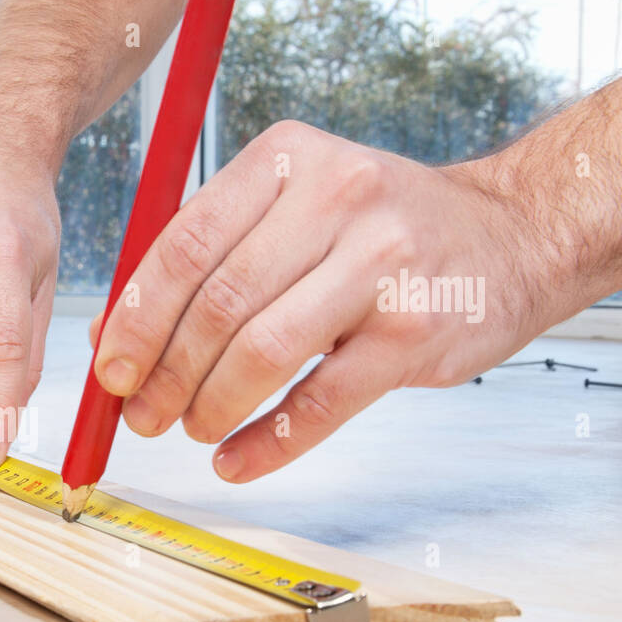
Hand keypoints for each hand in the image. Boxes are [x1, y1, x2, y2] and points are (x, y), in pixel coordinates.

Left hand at [91, 120, 566, 482]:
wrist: (511, 236)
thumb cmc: (376, 231)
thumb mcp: (291, 209)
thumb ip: (207, 260)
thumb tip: (114, 335)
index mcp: (286, 160)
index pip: (184, 245)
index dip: (135, 319)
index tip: (110, 371)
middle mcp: (336, 199)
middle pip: (218, 305)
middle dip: (165, 375)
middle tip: (142, 417)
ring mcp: (382, 265)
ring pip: (262, 352)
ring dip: (209, 407)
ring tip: (190, 431)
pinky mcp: (414, 332)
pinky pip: (320, 402)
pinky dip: (267, 443)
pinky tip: (235, 461)